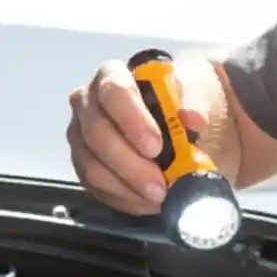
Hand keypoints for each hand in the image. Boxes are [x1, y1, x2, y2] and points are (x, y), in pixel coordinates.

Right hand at [66, 59, 208, 214]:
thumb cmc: (178, 100)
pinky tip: (148, 201)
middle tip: (160, 184)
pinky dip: (124, 198)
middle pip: (97, 134)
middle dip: (130, 164)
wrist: (175, 119)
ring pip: (93, 167)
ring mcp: (81, 137)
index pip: (112, 92)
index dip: (132, 120)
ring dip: (128, 186)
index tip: (156, 146)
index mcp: (111, 76)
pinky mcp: (83, 165)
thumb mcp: (194, 92)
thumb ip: (195, 101)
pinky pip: (96, 188)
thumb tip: (193, 118)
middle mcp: (87, 103)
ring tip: (159, 196)